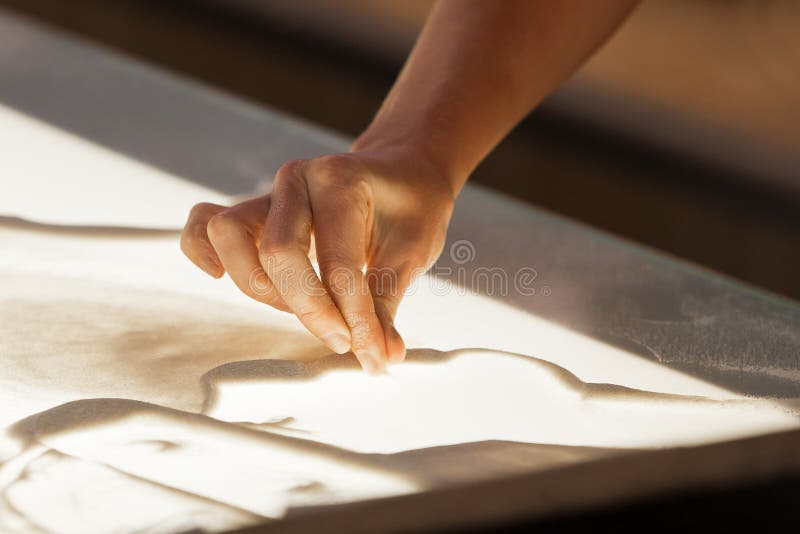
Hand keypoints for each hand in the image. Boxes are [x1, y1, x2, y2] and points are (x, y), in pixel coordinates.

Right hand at [180, 148, 454, 372]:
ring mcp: (268, 192)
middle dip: (309, 308)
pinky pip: (205, 223)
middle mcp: (297, 179)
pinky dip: (202, 251)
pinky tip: (219, 276)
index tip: (372, 355)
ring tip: (297, 306)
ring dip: (258, 285)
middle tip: (341, 339)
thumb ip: (388, 304)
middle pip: (278, 253)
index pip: (339, 264)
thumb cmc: (411, 207)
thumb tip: (380, 359)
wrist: (401, 171)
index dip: (354, 317)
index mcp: (341, 181)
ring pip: (229, 235)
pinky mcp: (253, 210)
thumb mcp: (413, 251)